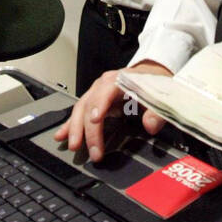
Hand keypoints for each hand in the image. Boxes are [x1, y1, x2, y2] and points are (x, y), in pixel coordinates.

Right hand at [54, 60, 171, 161]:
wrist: (150, 72)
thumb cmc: (153, 82)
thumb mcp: (159, 94)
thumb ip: (156, 111)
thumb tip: (150, 125)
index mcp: (119, 79)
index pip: (106, 91)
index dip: (99, 106)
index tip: (95, 121)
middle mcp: (104, 84)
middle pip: (90, 104)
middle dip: (87, 128)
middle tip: (91, 149)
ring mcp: (97, 92)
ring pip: (81, 109)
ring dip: (75, 128)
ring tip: (72, 145)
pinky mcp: (94, 101)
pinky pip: (80, 112)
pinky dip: (70, 125)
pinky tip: (61, 135)